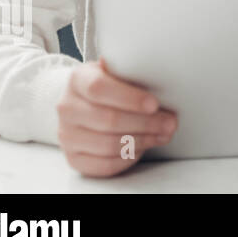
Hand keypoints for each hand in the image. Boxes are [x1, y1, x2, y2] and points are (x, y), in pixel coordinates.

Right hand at [56, 57, 176, 176]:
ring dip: (142, 141)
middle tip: (170, 123)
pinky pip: (104, 165)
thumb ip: (132, 72)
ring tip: (163, 134)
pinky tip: (143, 148)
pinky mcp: (74, 158)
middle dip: (146, 123)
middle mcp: (67, 108)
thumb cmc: (112, 85)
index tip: (154, 104)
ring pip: (108, 145)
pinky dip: (128, 159)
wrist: (87, 103)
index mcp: (78, 79)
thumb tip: (161, 78)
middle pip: (108, 120)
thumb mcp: (119, 71)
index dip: (129, 98)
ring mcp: (67, 135)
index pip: (99, 88)